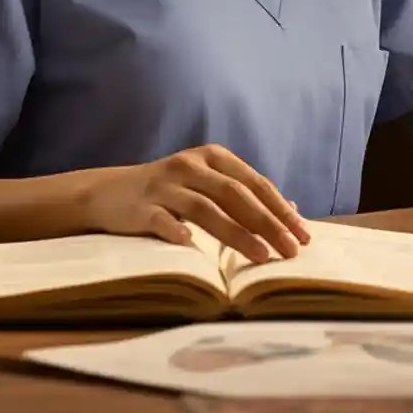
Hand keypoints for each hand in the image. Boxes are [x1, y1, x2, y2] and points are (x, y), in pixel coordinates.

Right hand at [82, 144, 310, 262]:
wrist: (109, 193)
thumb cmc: (171, 192)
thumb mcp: (209, 185)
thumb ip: (246, 195)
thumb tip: (292, 210)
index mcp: (213, 157)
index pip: (255, 183)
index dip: (280, 209)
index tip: (303, 234)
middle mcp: (190, 166)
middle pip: (235, 195)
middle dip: (267, 223)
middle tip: (290, 250)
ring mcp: (164, 185)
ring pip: (205, 209)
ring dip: (236, 233)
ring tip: (261, 255)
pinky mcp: (140, 207)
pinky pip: (161, 219)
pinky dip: (176, 230)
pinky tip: (192, 245)